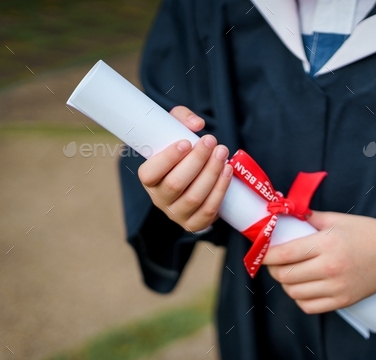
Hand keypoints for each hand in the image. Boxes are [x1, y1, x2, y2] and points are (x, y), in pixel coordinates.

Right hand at [138, 106, 232, 231]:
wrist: (196, 177)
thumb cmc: (182, 152)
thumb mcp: (175, 130)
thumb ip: (181, 119)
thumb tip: (197, 124)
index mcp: (149, 179)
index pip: (150, 173)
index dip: (168, 158)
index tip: (186, 142)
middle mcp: (159, 199)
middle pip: (176, 184)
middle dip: (197, 161)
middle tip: (212, 141)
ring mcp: (176, 214)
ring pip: (194, 197)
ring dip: (211, 174)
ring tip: (223, 153)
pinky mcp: (194, 224)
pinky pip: (208, 211)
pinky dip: (220, 190)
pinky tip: (227, 171)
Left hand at [263, 211, 375, 313]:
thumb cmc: (368, 233)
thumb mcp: (338, 219)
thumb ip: (309, 218)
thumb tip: (284, 214)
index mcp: (327, 244)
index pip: (284, 254)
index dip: (265, 254)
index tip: (259, 251)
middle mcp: (330, 268)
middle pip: (285, 276)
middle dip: (273, 268)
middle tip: (275, 260)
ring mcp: (337, 288)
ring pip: (294, 293)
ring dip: (286, 283)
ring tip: (290, 272)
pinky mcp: (343, 301)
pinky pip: (309, 306)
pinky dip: (300, 298)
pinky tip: (303, 286)